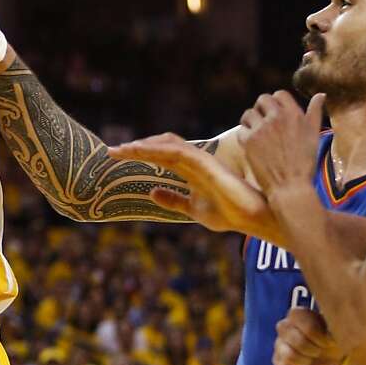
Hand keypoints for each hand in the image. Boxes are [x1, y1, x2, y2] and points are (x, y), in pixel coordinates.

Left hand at [107, 135, 275, 237]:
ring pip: (167, 146)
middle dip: (136, 148)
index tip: (116, 158)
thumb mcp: (193, 209)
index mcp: (190, 171)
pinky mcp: (206, 164)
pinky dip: (158, 149)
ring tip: (121, 150)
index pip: (161, 157)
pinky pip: (178, 151)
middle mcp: (194, 163)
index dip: (140, 155)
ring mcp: (201, 161)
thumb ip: (174, 200)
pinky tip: (141, 151)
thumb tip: (152, 192)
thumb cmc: (230, 214)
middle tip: (111, 152)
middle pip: (160, 148)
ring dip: (143, 146)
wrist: (254, 218)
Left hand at [238, 92, 324, 198]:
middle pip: (262, 99)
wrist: (290, 186)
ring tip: (256, 131)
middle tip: (264, 121)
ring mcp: (261, 128)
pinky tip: (252, 144)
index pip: (280, 94)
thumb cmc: (305, 162)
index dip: (277, 102)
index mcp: (293, 114)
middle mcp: (276, 117)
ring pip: (249, 113)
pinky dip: (245, 136)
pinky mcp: (248, 141)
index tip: (276, 112)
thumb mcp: (315, 134)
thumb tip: (320, 95)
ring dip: (251, 120)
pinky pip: (241, 130)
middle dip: (262, 108)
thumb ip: (315, 112)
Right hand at [273, 307, 342, 364]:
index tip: (330, 341)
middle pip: (298, 341)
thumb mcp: (336, 327)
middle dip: (314, 349)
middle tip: (321, 349)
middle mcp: (283, 327)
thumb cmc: (334, 337)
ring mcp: (278, 344)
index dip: (320, 338)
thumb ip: (332, 325)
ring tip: (313, 357)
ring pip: (290, 357)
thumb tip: (331, 332)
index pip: (307, 327)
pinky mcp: (278, 361)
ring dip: (307, 360)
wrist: (334, 354)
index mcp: (297, 314)